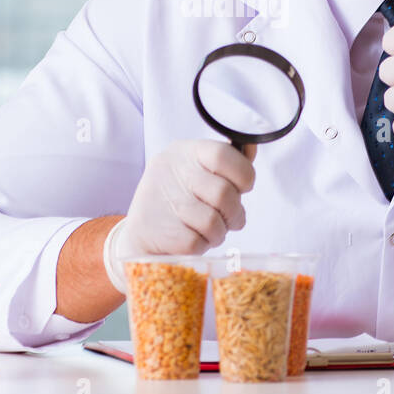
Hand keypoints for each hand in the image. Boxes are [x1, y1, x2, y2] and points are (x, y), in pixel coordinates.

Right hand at [103, 139, 256, 291]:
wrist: (142, 230)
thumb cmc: (179, 197)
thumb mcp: (198, 170)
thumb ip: (228, 162)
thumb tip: (251, 148)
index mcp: (185, 152)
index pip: (223, 155)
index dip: (243, 175)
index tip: (243, 187)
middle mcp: (172, 172)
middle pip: (224, 194)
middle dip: (235, 212)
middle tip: (230, 218)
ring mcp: (164, 201)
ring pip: (213, 223)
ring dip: (219, 232)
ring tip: (211, 230)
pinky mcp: (161, 231)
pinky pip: (198, 243)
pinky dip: (203, 245)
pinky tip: (193, 238)